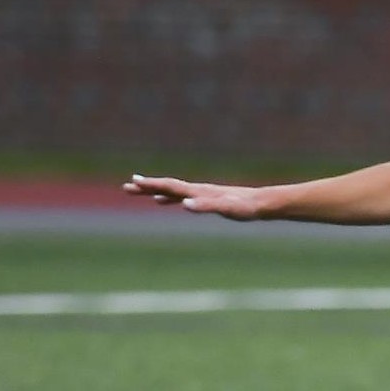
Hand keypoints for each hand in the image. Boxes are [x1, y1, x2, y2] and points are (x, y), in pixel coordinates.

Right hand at [123, 175, 266, 220]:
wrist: (262, 203)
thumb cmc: (244, 207)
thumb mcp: (225, 208)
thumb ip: (205, 206)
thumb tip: (185, 204)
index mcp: (199, 192)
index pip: (171, 186)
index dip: (152, 185)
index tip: (134, 182)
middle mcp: (198, 190)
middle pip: (168, 186)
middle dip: (148, 186)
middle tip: (127, 186)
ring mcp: (203, 194)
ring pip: (174, 191)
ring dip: (156, 191)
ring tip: (140, 191)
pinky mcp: (209, 199)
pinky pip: (184, 197)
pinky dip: (171, 198)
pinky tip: (167, 202)